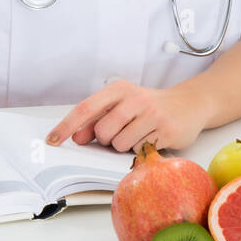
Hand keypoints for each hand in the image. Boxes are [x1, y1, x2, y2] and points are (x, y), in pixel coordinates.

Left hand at [44, 79, 206, 153]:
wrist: (189, 104)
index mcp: (119, 89)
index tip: (52, 140)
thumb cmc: (148, 106)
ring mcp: (152, 115)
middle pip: (102, 131)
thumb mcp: (122, 105)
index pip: (85, 109)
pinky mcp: (166, 131)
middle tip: (121, 132)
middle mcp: (135, 99)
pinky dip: (140, 149)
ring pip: (120, 144)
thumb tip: (76, 136)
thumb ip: (98, 119)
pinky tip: (151, 137)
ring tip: (138, 134)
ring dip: (124, 146)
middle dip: (106, 139)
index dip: (66, 126)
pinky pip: (140, 150)